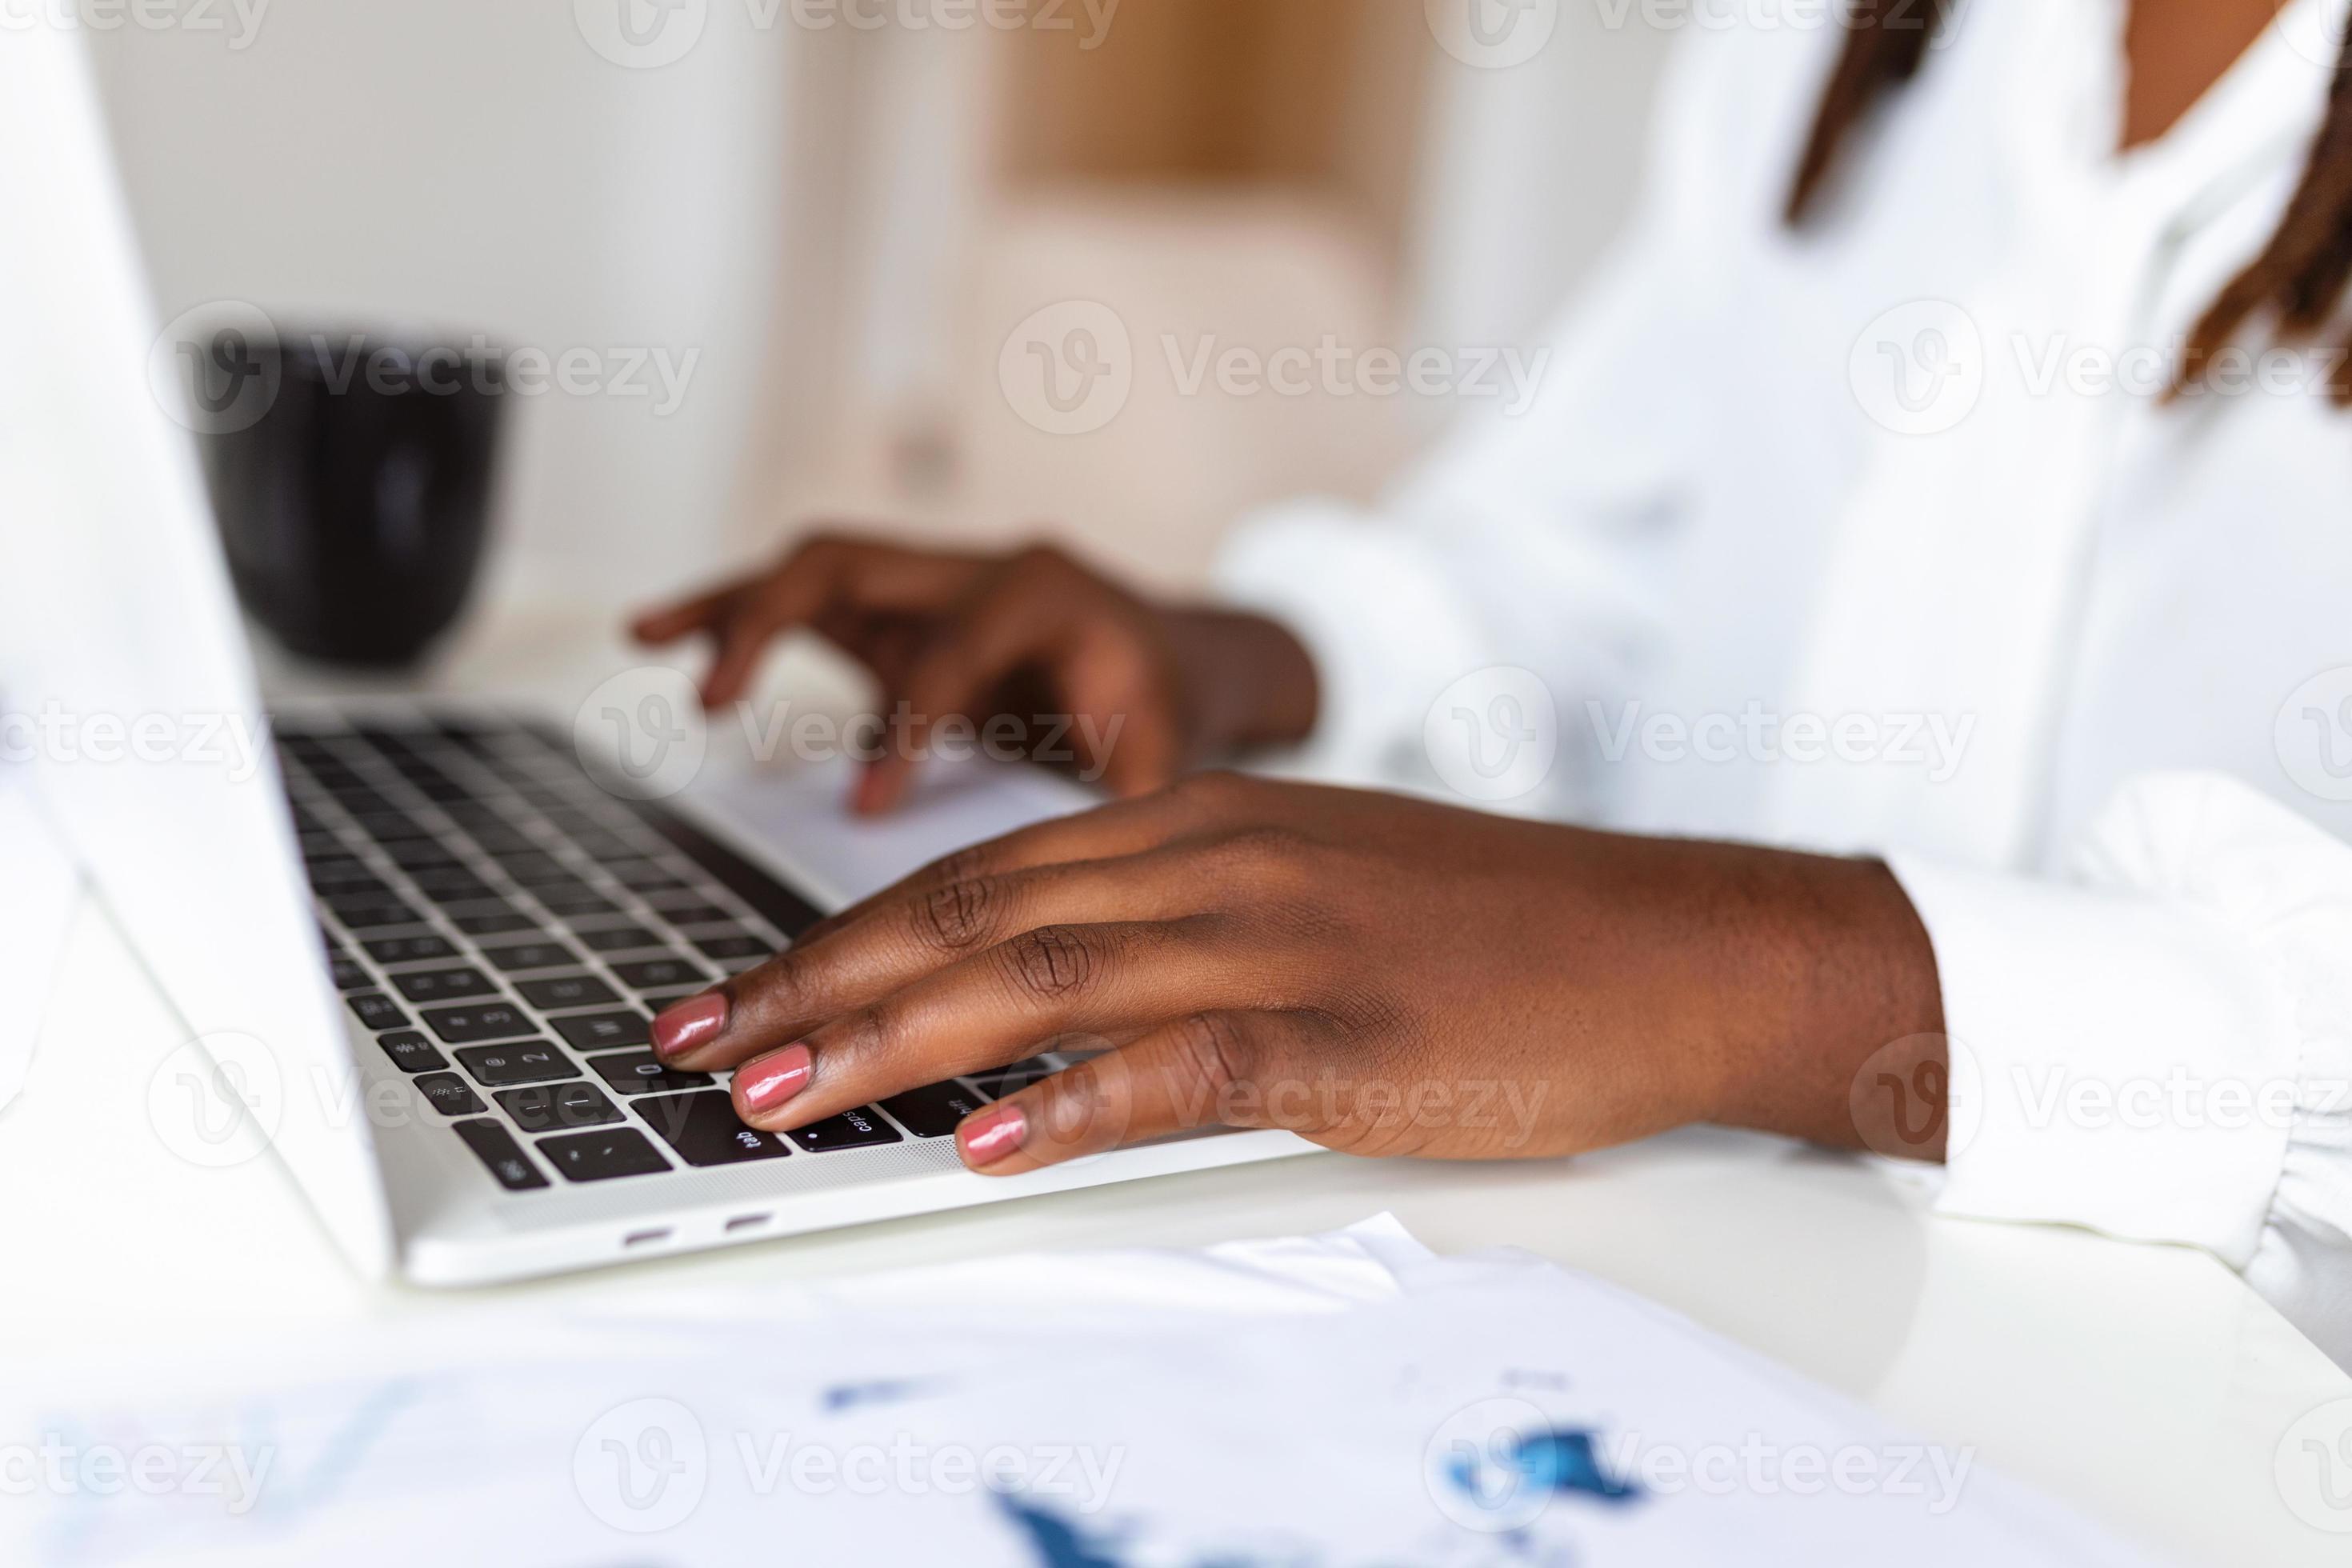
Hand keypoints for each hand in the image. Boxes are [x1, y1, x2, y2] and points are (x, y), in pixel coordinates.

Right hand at [630, 534, 1316, 813]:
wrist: (1184, 658)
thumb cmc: (1170, 712)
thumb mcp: (1165, 760)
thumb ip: (1122, 815)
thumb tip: (1087, 903)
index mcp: (1047, 594)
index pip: (952, 654)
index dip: (906, 728)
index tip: (868, 806)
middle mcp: (976, 569)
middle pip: (856, 563)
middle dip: (774, 623)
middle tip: (710, 699)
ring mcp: (928, 585)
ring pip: (815, 567)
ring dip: (731, 604)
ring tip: (648, 637)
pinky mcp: (897, 614)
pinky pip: (807, 600)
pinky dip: (735, 615)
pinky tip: (664, 636)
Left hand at [647, 773, 1948, 1173]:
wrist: (1667, 940)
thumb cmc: (1492, 927)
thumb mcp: (1310, 886)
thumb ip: (1175, 922)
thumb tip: (1038, 999)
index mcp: (1199, 821)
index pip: (976, 873)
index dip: (835, 934)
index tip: (733, 991)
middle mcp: (1217, 861)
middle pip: (972, 915)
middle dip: (813, 984)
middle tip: (691, 1044)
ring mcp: (1281, 941)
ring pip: (1044, 979)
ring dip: (888, 1040)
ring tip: (771, 1093)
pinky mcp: (1350, 1036)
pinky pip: (1182, 1065)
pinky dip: (1070, 1103)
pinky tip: (982, 1144)